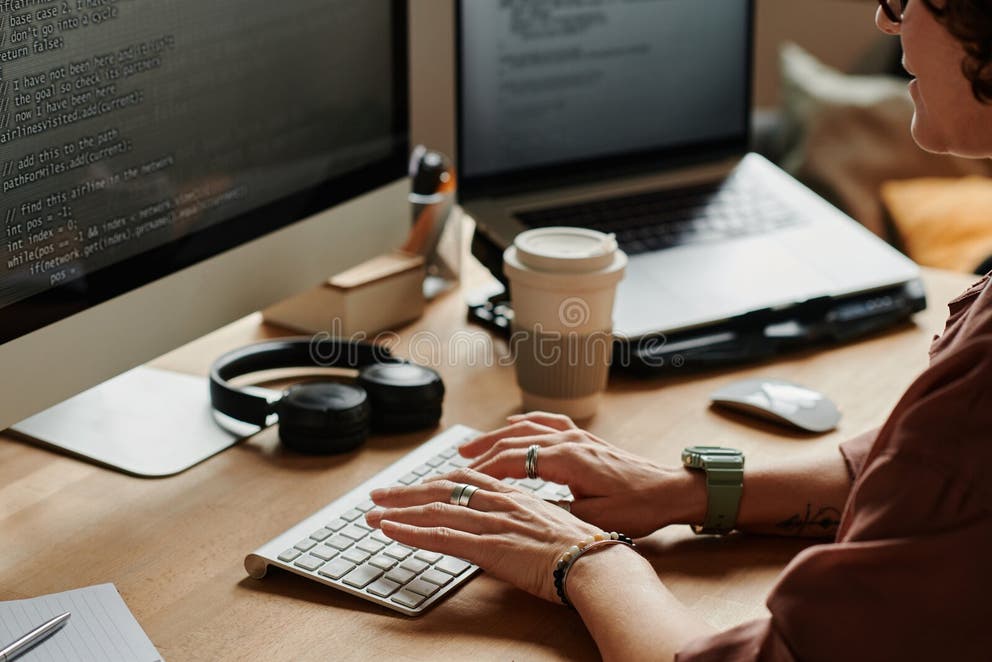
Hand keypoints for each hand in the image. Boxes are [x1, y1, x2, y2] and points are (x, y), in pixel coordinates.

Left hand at [367, 468, 604, 602]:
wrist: (598, 563)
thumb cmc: (585, 551)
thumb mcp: (553, 527)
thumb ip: (527, 525)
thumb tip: (515, 535)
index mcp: (516, 496)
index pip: (466, 481)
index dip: (436, 481)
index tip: (416, 486)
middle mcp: (500, 502)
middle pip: (443, 487)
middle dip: (408, 490)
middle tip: (379, 493)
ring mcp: (493, 522)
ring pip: (436, 509)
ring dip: (399, 510)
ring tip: (372, 512)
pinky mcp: (488, 545)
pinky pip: (441, 536)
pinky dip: (410, 532)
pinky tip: (389, 530)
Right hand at [458, 412, 703, 536]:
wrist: (670, 490)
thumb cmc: (638, 507)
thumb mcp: (593, 517)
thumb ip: (555, 508)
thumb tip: (523, 508)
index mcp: (568, 459)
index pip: (513, 460)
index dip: (485, 470)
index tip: (464, 480)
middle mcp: (569, 440)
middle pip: (515, 440)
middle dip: (483, 449)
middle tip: (457, 460)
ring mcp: (578, 436)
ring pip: (527, 428)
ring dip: (498, 435)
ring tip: (473, 445)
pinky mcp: (585, 438)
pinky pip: (547, 423)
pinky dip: (525, 423)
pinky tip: (514, 424)